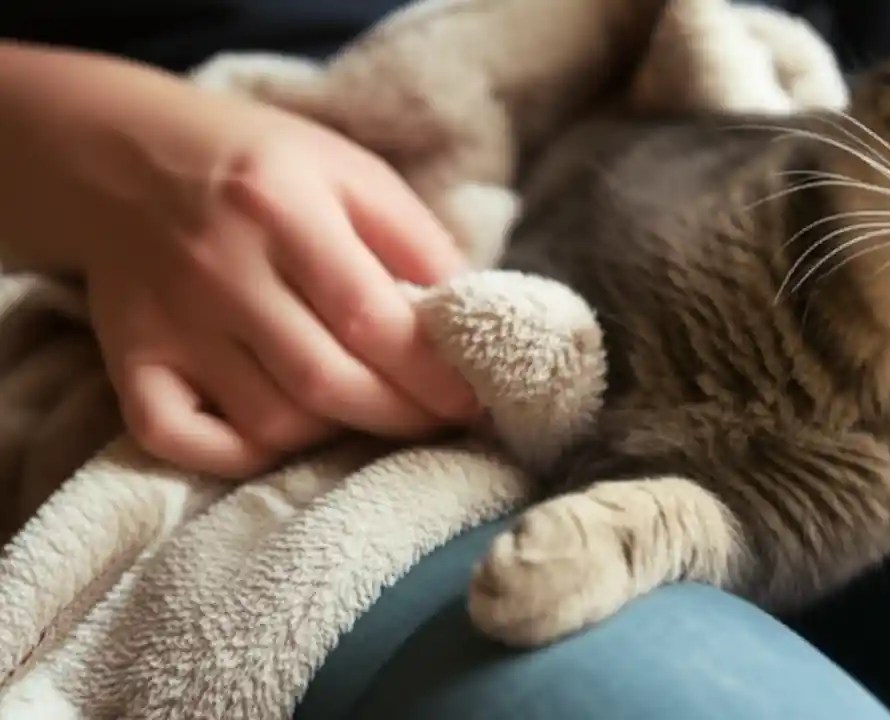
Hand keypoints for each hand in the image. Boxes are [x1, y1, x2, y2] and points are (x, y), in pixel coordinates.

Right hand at [59, 66, 478, 476]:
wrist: (119, 154)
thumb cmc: (260, 165)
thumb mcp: (348, 170)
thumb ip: (415, 239)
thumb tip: (468, 314)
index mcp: (280, 206)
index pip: (369, 316)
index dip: (431, 372)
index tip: (473, 397)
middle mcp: (219, 269)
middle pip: (325, 381)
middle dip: (402, 416)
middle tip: (442, 419)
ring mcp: (169, 322)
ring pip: (269, 421)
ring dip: (336, 431)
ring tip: (369, 406)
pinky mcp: (129, 359)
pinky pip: (181, 439)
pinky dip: (240, 454)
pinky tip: (281, 429)